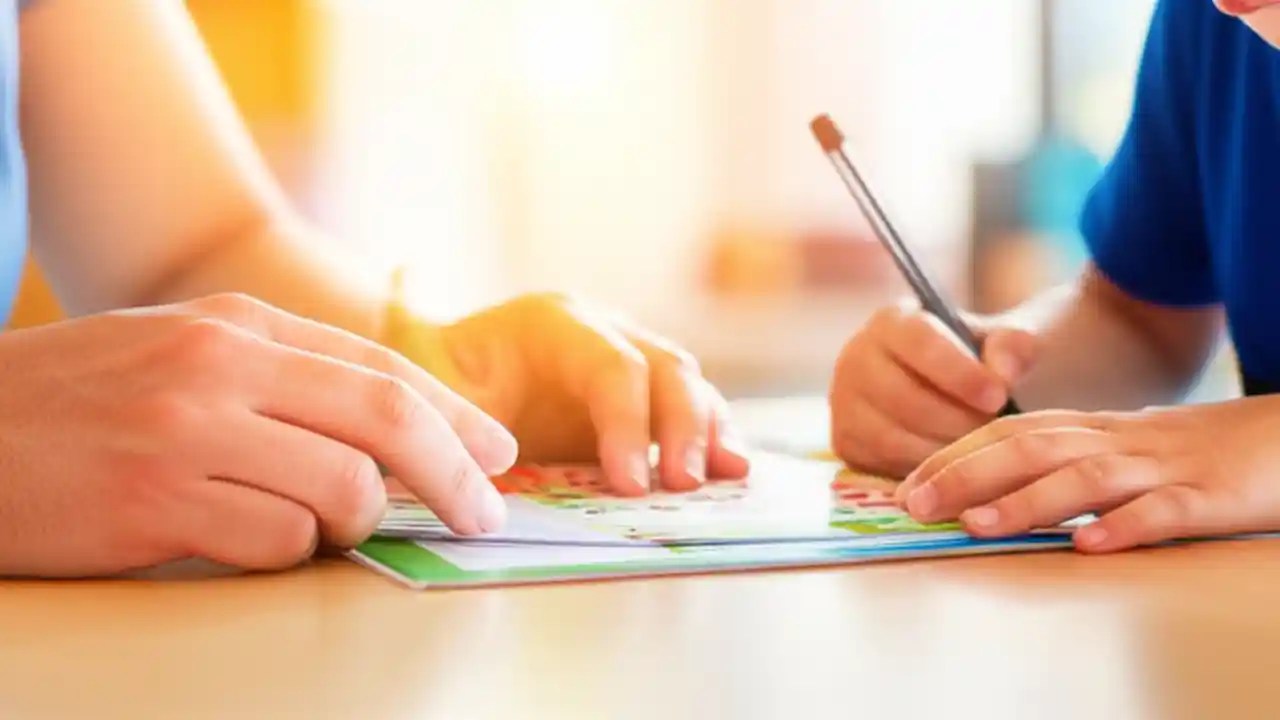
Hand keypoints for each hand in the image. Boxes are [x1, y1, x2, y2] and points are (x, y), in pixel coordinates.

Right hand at [0, 293, 515, 576]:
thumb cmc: (79, 400)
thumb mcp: (181, 352)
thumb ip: (281, 377)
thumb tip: (391, 434)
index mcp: (235, 323)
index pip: (379, 367)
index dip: (455, 415)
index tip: (498, 454)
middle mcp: (220, 366)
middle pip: (384, 419)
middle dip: (454, 473)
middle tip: (483, 516)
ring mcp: (187, 433)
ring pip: (340, 488)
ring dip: (355, 522)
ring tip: (324, 526)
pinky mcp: (154, 503)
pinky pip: (276, 541)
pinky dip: (288, 551)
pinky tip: (250, 539)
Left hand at [434, 293, 749, 494]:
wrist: (445, 367)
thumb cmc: (437, 379)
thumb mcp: (433, 392)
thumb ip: (452, 422)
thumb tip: (474, 469)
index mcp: (554, 324)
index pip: (611, 365)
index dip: (626, 423)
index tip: (628, 485)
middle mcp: (604, 332)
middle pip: (664, 367)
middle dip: (682, 426)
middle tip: (683, 483)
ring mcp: (629, 361)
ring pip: (688, 385)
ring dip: (709, 431)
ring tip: (727, 477)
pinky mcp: (641, 398)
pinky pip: (689, 411)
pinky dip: (711, 439)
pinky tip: (730, 474)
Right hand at [829, 302, 1037, 476]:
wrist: (963, 396)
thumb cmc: (985, 365)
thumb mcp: (1011, 345)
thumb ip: (1015, 347)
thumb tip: (1002, 371)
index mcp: (893, 322)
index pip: (918, 341)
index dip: (958, 372)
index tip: (998, 397)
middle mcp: (856, 357)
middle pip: (902, 398)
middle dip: (955, 421)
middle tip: (994, 434)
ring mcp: (844, 402)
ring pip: (890, 438)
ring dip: (941, 452)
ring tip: (977, 450)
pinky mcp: (846, 443)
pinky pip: (881, 465)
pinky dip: (921, 472)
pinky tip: (951, 464)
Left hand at [897, 398, 1279, 552]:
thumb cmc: (1204, 451)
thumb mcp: (1129, 449)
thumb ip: (1071, 462)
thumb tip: (1000, 492)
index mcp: (1099, 430)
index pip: (1013, 432)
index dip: (957, 454)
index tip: (907, 484)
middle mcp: (1122, 442)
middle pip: (1035, 448)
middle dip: (968, 474)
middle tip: (915, 504)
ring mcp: (1167, 468)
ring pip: (1089, 476)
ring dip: (1029, 500)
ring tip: (978, 524)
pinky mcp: (1213, 496)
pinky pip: (1166, 511)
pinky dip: (1126, 525)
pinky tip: (1089, 544)